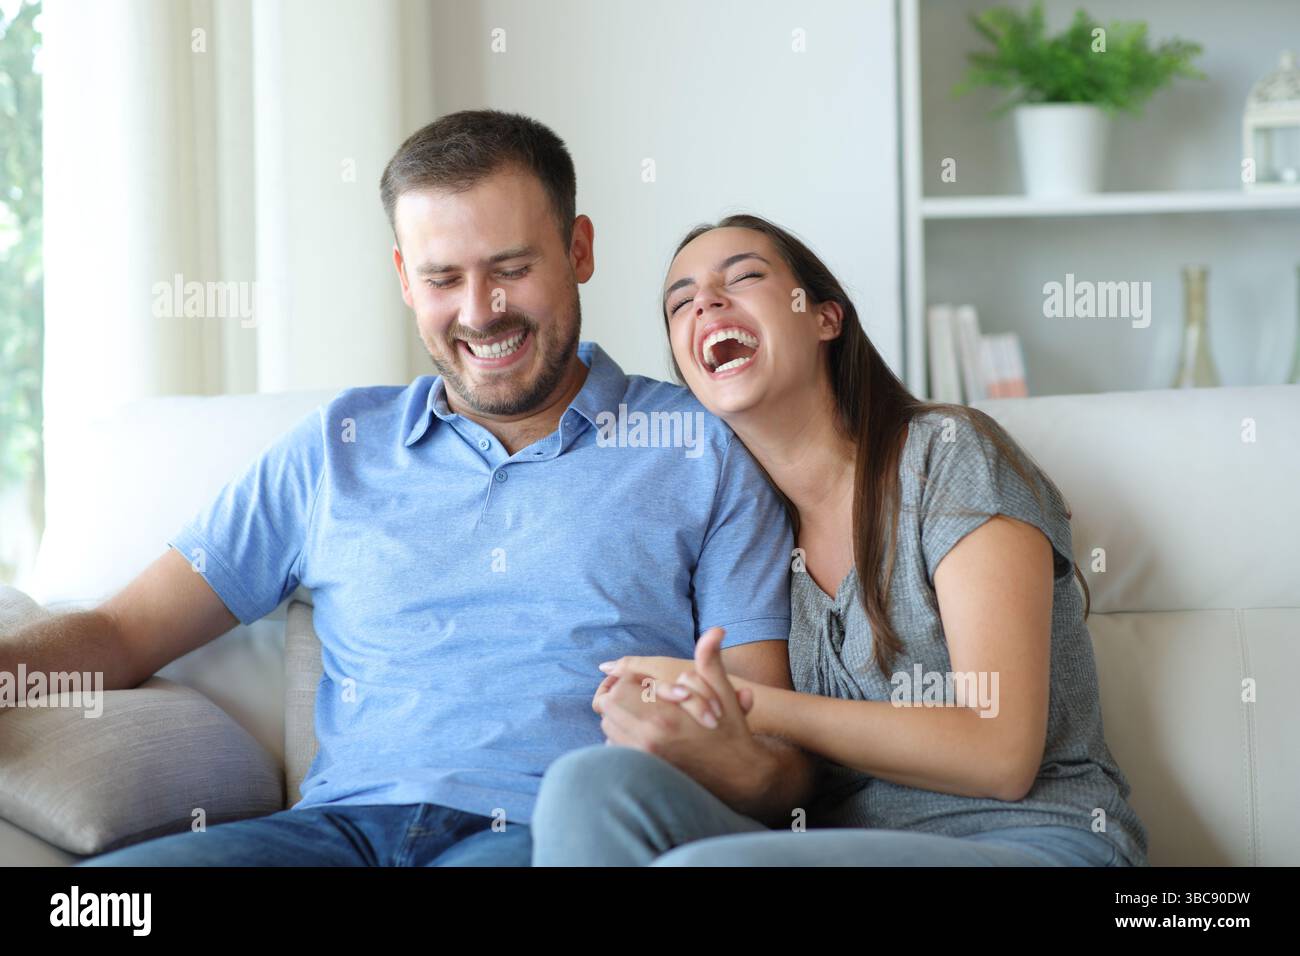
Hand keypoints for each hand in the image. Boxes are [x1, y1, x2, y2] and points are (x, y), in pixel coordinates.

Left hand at [591, 630, 769, 813]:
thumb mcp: (723, 692)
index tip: (644, 682)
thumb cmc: (731, 730)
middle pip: (607, 710)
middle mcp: (647, 741)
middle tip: (640, 695)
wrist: (739, 775)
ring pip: (608, 729)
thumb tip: (716, 630)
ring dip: (620, 716)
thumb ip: (711, 659)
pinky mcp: (644, 771)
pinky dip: (622, 738)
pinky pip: (616, 749)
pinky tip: (642, 732)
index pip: (617, 691)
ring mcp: (644, 759)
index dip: (627, 681)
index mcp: (662, 719)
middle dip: (620, 697)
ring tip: (641, 711)